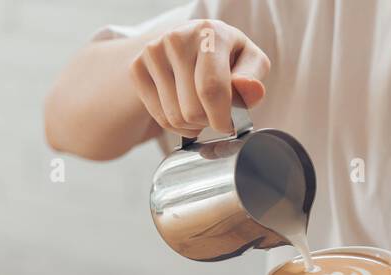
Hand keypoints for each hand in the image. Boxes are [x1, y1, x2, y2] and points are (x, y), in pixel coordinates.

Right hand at [130, 19, 270, 136]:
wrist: (194, 45)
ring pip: (174, 117)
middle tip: (215, 114)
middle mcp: (177, 38)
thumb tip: (247, 88)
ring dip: (192, 126)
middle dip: (208, 122)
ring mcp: (153, 52)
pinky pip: (159, 117)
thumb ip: (253, 77)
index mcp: (210, 33)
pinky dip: (175, 125)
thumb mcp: (250, 62)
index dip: (222, 119)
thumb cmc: (227, 57)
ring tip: (201, 111)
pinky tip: (184, 110)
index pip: (211, 89)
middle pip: (192, 109)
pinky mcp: (137, 67)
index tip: (229, 125)